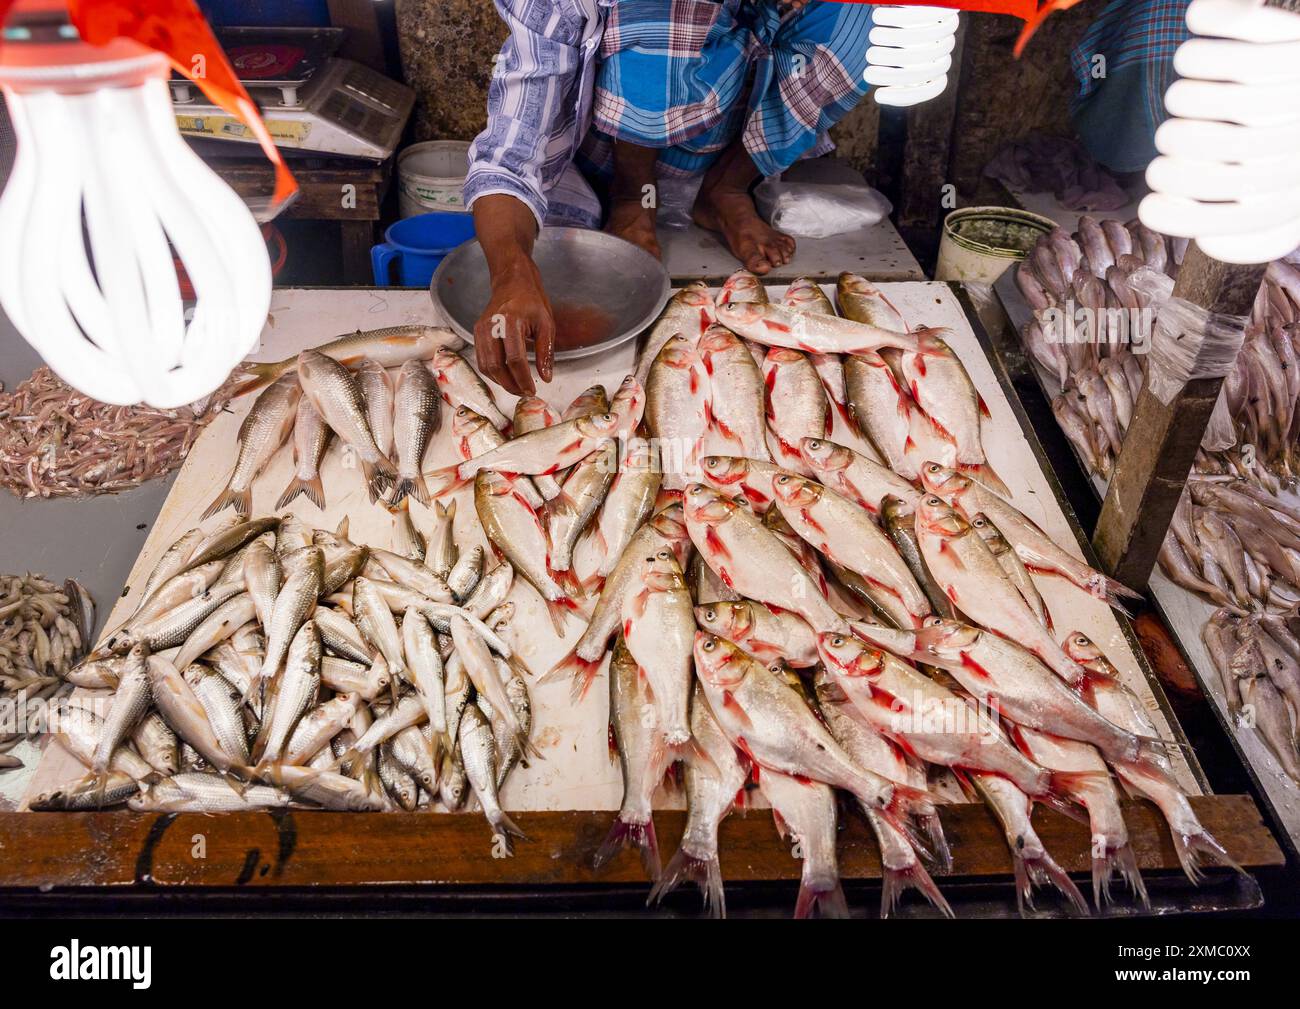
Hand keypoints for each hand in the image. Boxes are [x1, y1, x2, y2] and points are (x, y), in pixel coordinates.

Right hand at [473, 257, 555, 396]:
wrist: (511, 282)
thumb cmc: (531, 301)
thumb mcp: (546, 324)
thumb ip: (545, 352)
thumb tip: (546, 378)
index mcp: (510, 322)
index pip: (515, 359)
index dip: (524, 379)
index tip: (533, 390)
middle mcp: (491, 326)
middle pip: (496, 366)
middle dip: (511, 385)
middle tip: (524, 393)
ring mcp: (481, 330)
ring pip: (486, 366)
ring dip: (501, 382)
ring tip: (516, 387)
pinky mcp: (476, 333)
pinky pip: (481, 360)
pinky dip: (492, 373)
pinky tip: (506, 377)